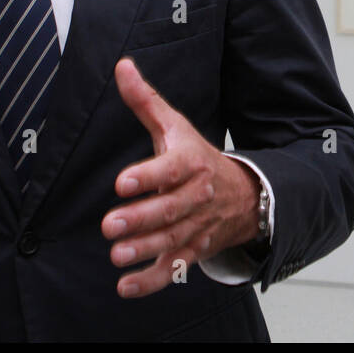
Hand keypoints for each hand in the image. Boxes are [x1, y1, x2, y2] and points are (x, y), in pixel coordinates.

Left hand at [102, 57, 261, 297]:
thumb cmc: (197, 157)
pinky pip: (173, 269)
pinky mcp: (193, 251)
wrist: (243, 194)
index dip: (147, 176)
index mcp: (190, 162)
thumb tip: (121, 66)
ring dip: (144, 250)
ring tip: (117, 254)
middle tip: (110, 224)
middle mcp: (196, 196)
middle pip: (169, 209)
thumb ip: (145, 100)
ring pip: (171, 240)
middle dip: (141, 218)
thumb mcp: (174, 126)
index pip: (171, 168)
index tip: (122, 182)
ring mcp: (196, 226)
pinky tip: (127, 286)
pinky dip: (151, 281)